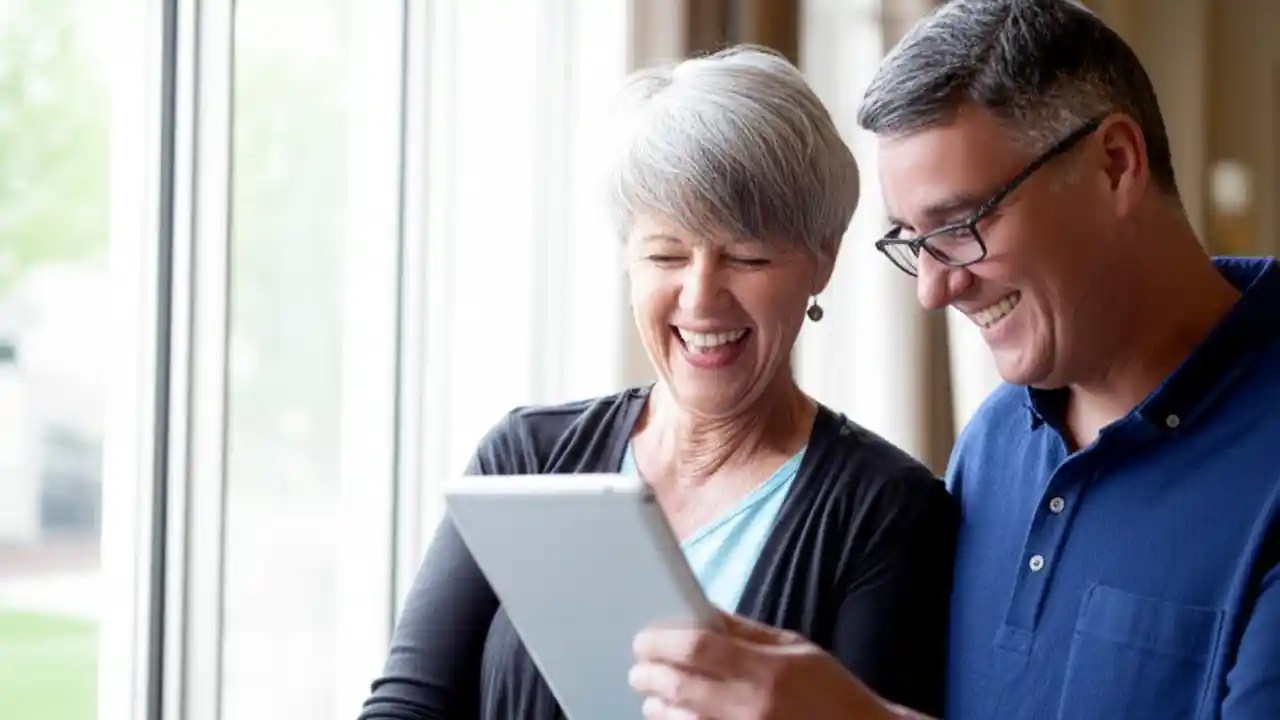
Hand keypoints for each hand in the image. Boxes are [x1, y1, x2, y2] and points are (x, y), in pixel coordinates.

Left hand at [630, 611, 917, 719]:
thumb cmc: (830, 691)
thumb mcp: (795, 648)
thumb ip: (746, 631)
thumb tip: (703, 610)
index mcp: (765, 669)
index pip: (696, 647)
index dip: (660, 641)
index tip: (643, 640)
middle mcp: (750, 706)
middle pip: (678, 686)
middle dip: (648, 675)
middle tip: (638, 669)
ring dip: (658, 706)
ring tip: (654, 696)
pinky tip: (675, 718)